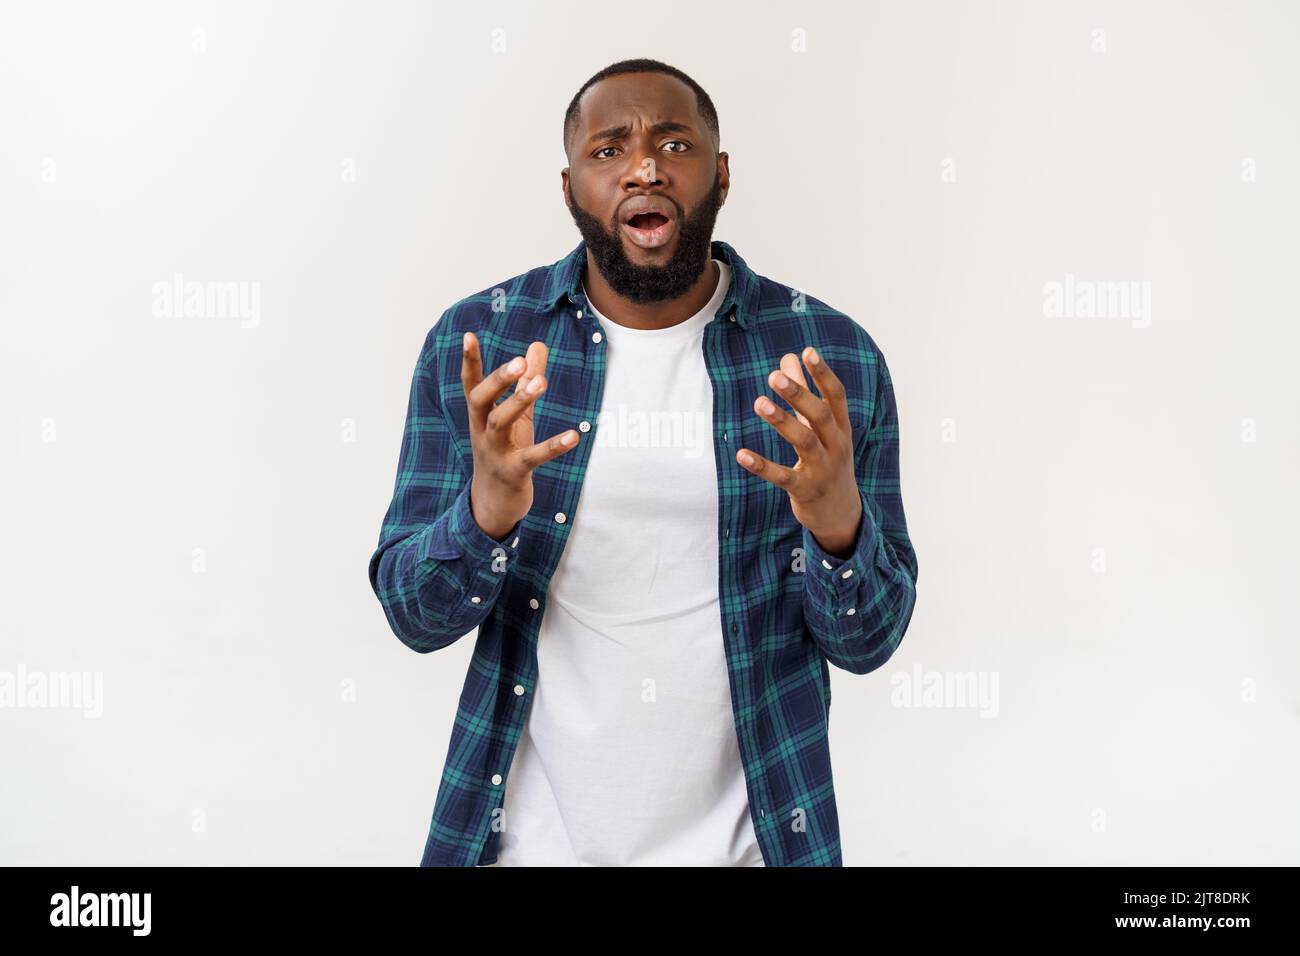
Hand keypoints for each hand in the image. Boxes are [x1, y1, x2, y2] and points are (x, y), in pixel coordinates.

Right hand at [462, 332, 579, 539]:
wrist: (491, 504)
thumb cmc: (504, 452)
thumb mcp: (516, 416)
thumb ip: (526, 380)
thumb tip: (537, 345)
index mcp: (480, 416)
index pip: (472, 384)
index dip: (469, 361)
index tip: (468, 335)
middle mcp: (481, 432)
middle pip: (481, 401)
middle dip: (498, 380)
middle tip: (519, 361)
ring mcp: (494, 453)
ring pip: (500, 424)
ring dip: (518, 402)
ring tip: (540, 383)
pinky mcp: (513, 473)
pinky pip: (533, 458)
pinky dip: (553, 446)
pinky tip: (574, 435)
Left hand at [735, 346, 862, 557]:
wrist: (841, 513)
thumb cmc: (828, 460)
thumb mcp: (822, 428)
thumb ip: (805, 392)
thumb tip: (789, 357)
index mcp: (841, 428)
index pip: (836, 397)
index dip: (823, 374)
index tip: (808, 351)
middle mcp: (836, 446)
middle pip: (821, 416)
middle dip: (799, 395)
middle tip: (774, 376)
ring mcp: (823, 469)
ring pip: (805, 442)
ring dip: (782, 422)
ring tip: (759, 403)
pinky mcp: (806, 490)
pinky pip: (783, 477)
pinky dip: (762, 465)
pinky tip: (740, 454)